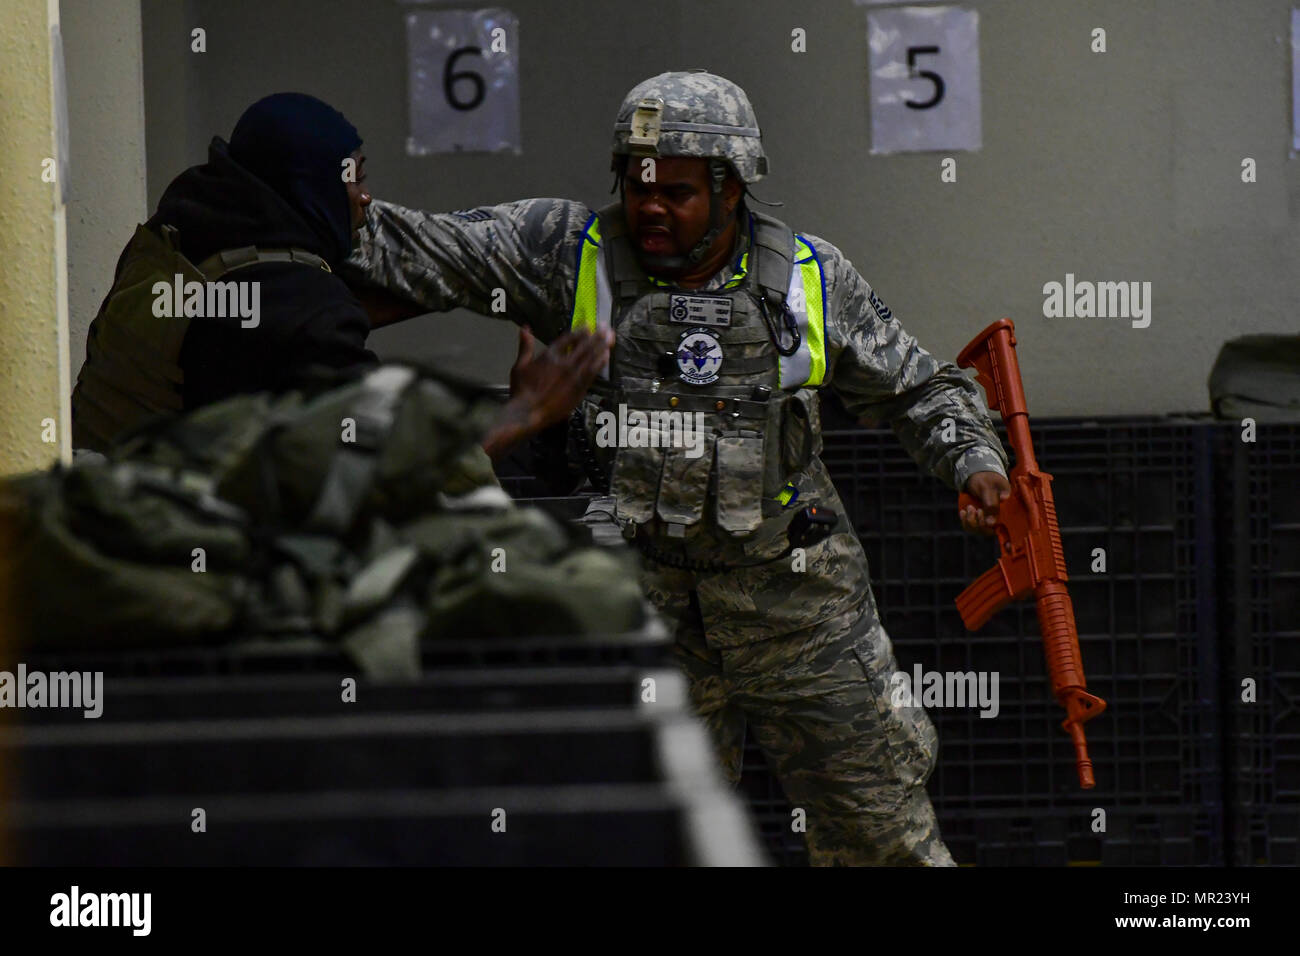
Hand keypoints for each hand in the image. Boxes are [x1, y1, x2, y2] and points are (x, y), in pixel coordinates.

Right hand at [482, 325, 613, 458]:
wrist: (529, 412)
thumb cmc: (521, 390)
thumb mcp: (519, 365)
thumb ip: (525, 346)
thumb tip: (525, 328)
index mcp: (550, 355)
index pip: (569, 338)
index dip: (580, 331)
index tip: (588, 326)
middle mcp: (565, 363)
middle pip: (585, 345)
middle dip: (597, 335)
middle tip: (607, 327)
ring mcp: (574, 376)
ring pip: (592, 357)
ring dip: (602, 346)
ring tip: (611, 337)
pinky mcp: (580, 388)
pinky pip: (593, 372)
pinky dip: (600, 363)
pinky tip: (606, 356)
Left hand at [960, 471, 1010, 535]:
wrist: (975, 475)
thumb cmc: (985, 478)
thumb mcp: (987, 488)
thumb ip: (990, 504)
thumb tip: (991, 523)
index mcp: (1010, 508)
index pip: (1014, 527)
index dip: (1012, 540)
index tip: (1008, 548)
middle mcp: (1001, 516)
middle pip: (992, 531)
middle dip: (981, 524)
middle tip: (976, 510)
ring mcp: (989, 518)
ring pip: (981, 530)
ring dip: (972, 522)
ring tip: (969, 508)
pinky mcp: (979, 518)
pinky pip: (972, 527)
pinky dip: (966, 521)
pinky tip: (964, 512)